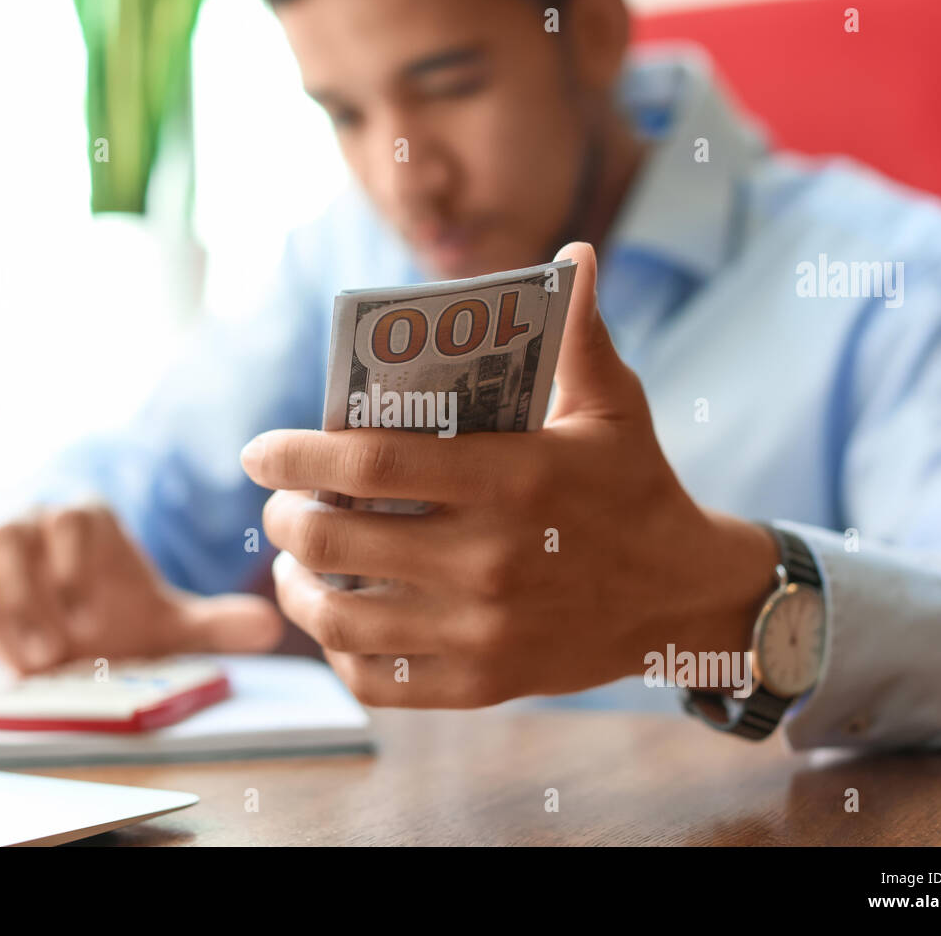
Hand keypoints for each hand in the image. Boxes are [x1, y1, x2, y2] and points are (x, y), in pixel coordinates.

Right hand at [0, 504, 282, 673]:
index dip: (77, 565)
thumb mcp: (162, 623)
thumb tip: (272, 626)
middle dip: (23, 596)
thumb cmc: (114, 613)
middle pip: (11, 531)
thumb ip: (211, 623)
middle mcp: (28, 517)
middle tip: (46, 656)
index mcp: (85, 517)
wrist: (64, 622)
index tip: (89, 622)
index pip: (75, 517)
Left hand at [242, 241, 778, 706]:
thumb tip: (572, 255)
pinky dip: (339, 653)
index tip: (258, 453)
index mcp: (512, 478)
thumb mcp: (614, 406)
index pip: (370, 461)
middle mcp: (490, 558)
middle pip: (336, 537)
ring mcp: (483, 630)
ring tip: (293, 565)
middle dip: (285, 518)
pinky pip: (379, 679)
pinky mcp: (482, 684)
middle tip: (280, 506)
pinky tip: (336, 624)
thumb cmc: (636, 488)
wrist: (682, 597)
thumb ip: (580, 334)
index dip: (297, 454)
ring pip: (342, 619)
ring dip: (297, 588)